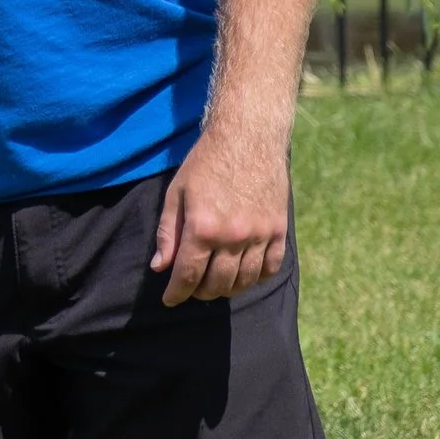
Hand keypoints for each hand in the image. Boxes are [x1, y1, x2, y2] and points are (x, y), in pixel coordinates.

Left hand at [151, 125, 290, 304]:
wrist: (248, 137)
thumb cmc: (205, 163)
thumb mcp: (176, 193)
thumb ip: (168, 233)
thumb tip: (160, 268)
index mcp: (203, 227)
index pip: (188, 274)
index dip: (177, 292)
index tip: (170, 301)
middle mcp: (233, 236)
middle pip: (217, 283)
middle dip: (200, 292)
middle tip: (191, 289)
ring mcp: (260, 235)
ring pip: (244, 280)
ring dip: (227, 289)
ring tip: (214, 286)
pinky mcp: (279, 230)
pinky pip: (270, 268)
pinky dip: (256, 278)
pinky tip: (244, 276)